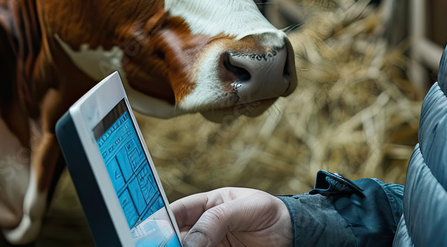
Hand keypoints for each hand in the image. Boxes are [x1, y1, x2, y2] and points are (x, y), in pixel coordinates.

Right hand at [169, 187, 292, 246]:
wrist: (296, 238)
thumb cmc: (273, 214)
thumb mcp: (248, 208)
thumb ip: (218, 219)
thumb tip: (190, 241)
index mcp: (206, 205)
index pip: (175, 212)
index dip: (159, 222)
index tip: (150, 234)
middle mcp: (202, 228)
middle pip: (174, 238)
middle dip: (165, 243)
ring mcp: (209, 246)